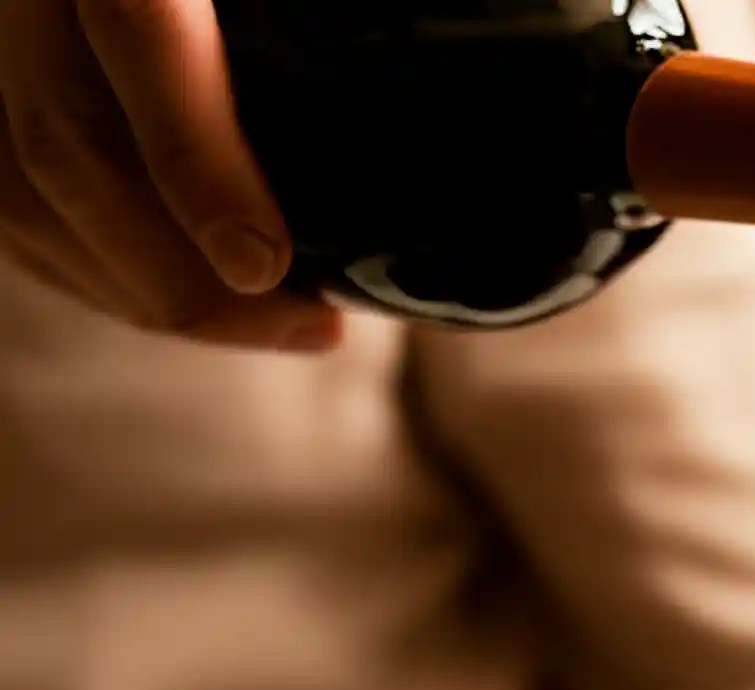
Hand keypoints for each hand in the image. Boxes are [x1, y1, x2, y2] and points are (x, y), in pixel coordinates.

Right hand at [0, 0, 341, 351]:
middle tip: (310, 329)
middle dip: (184, 276)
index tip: (266, 267)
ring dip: (145, 293)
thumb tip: (451, 33)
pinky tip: (178, 301)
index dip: (196, 160)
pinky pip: (8, 201)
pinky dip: (91, 271)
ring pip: (25, 194)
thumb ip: (334, 10)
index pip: (141, 26)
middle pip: (70, 148)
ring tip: (271, 332)